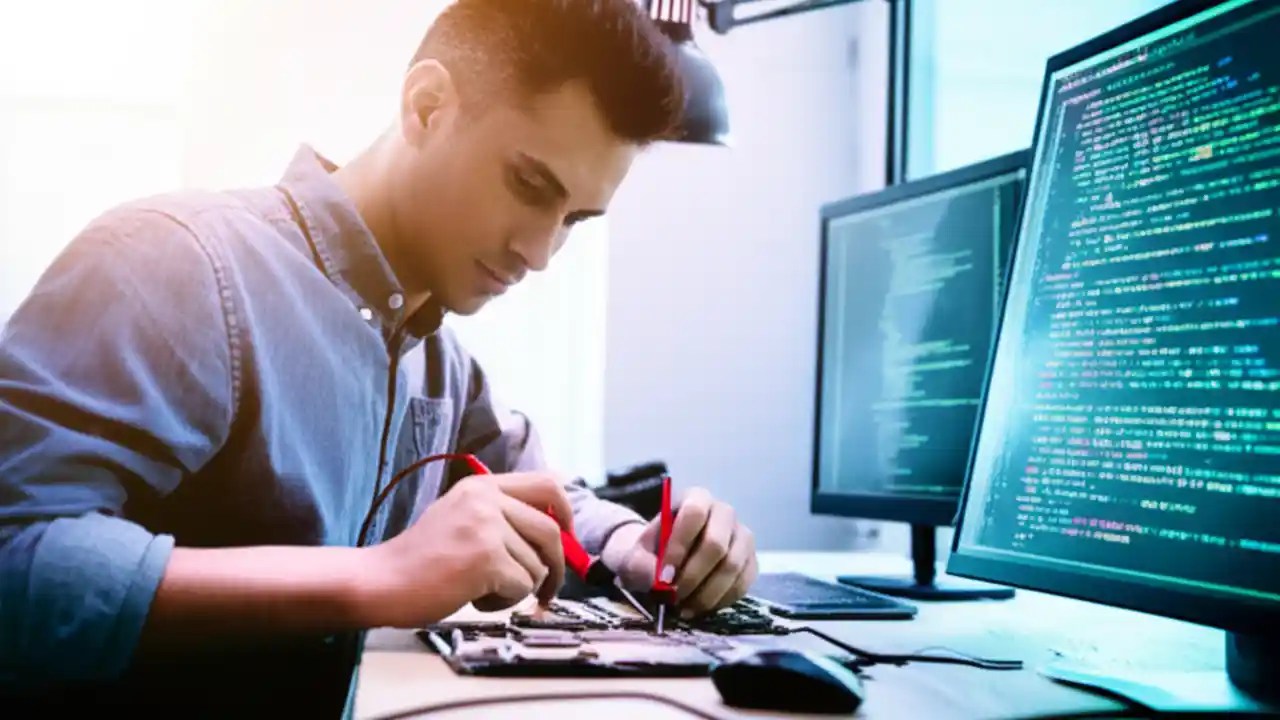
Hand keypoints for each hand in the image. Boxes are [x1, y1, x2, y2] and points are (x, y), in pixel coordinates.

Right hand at [364, 472, 571, 625]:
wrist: (381, 580)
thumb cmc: (421, 559)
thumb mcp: (462, 517)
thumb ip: (501, 516)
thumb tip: (555, 532)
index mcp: (482, 485)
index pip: (547, 484)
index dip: (566, 512)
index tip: (567, 536)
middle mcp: (486, 499)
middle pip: (551, 531)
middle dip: (556, 566)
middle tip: (547, 589)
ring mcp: (486, 527)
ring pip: (536, 566)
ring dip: (517, 588)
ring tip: (482, 590)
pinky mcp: (486, 559)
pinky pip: (520, 587)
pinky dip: (503, 602)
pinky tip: (475, 599)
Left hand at [603, 488, 756, 616]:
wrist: (668, 564)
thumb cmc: (652, 555)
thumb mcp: (636, 558)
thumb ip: (642, 566)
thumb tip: (659, 582)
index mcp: (695, 499)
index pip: (694, 513)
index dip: (680, 545)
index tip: (664, 576)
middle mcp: (724, 513)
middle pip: (716, 543)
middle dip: (693, 575)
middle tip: (674, 596)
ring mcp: (742, 537)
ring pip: (733, 566)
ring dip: (706, 593)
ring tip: (684, 607)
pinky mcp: (751, 562)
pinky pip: (742, 583)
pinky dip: (720, 601)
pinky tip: (699, 607)